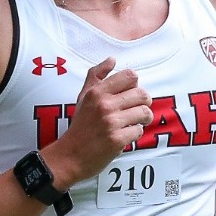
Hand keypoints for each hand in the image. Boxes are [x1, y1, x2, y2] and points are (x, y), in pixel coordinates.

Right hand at [42, 57, 148, 185]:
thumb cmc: (80, 126)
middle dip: (144, 103)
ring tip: (134, 122)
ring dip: (143, 119)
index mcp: (97, 91)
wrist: (70, 156)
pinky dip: (135, 134)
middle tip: (137, 110)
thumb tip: (112, 59)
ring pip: (144, 112)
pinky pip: (139, 130)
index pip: (130, 76)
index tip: (129, 95)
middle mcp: (104, 104)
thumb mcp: (83, 97)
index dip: (135, 85)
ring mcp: (111, 122)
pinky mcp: (117, 140)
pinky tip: (125, 135)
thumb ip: (96, 75)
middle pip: (142, 94)